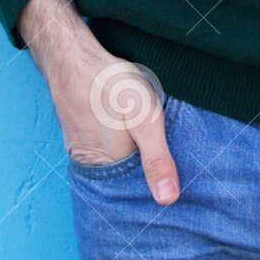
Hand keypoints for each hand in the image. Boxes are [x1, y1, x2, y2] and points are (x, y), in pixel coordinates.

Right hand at [19, 0, 179, 204]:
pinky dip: (121, 146)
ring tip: (155, 145)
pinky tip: (131, 134)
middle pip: (128, 178)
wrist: (75, 59)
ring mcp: (84, 150)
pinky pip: (105, 150)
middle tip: (172, 154)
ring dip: (135, 158)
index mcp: (110, 168)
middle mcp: (94, 166)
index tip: (184, 179)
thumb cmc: (112, 86)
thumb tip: (168, 201)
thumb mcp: (146, 118)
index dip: (161, 182)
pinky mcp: (82, 136)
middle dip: (149, 172)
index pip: (140, 189)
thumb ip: (156, 158)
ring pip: (117, 163)